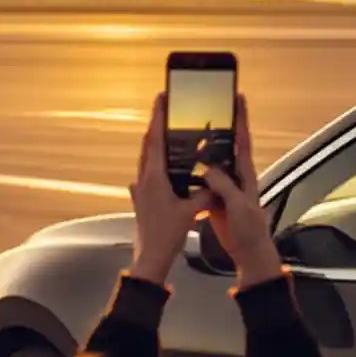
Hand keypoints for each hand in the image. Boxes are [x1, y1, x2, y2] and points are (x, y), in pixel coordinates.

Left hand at [128, 93, 210, 284]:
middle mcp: (142, 180)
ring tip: (168, 132)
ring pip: (147, 159)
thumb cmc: (166, 236)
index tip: (161, 98)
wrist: (149, 258)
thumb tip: (215, 184)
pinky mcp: (142, 199)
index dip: (158, 117)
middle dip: (157, 126)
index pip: (154, 139)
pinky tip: (169, 167)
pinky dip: (158, 164)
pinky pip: (149, 173)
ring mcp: (140, 190)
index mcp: (153, 178)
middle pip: (148, 145)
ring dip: (156, 144)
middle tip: (166, 109)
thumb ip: (204, 195)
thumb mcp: (190, 212)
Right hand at [200, 95, 283, 288]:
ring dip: (202, 146)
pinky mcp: (214, 197)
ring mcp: (225, 186)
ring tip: (188, 129)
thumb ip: (225, 186)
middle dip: (219, 125)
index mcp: (245, 174)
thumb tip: (208, 170)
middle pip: (226, 144)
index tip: (238, 97)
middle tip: (208, 105)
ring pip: (211, 161)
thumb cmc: (250, 230)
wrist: (248, 251)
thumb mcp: (239, 207)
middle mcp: (236, 176)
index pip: (243, 139)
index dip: (241, 118)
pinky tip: (181, 163)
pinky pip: (202, 179)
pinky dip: (193, 170)